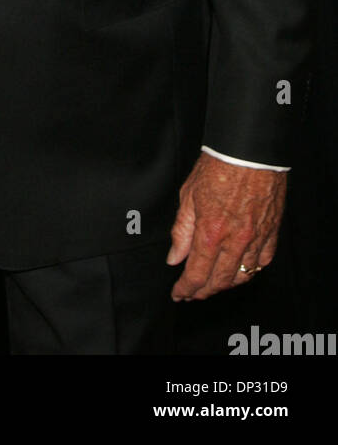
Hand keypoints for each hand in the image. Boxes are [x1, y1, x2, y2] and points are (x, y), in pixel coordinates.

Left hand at [167, 151, 285, 300]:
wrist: (247, 151)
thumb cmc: (217, 167)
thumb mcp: (188, 196)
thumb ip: (181, 231)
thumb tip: (174, 258)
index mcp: (210, 232)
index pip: (197, 273)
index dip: (186, 289)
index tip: (179, 294)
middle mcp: (235, 240)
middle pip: (219, 281)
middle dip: (204, 292)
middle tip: (193, 294)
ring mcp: (256, 238)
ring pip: (243, 276)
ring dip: (226, 284)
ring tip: (213, 283)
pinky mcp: (271, 232)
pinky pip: (263, 261)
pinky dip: (251, 270)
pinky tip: (241, 269)